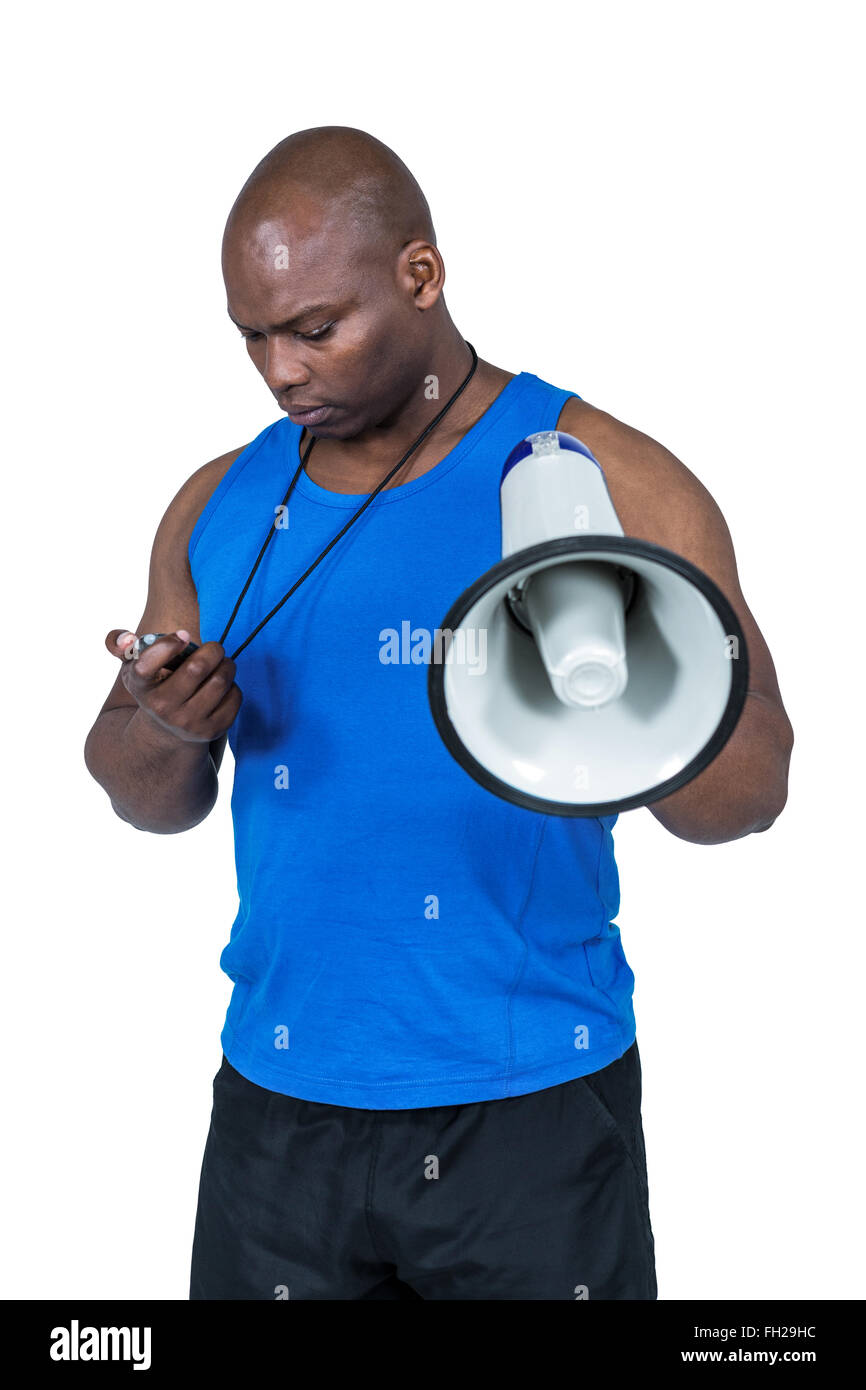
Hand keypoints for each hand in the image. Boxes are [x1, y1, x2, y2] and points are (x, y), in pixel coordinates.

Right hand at [105, 628, 242, 742]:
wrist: (167, 730)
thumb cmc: (155, 687)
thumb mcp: (134, 667)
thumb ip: (120, 645)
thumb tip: (125, 637)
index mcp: (141, 686)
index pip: (147, 665)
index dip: (167, 645)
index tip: (183, 635)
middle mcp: (162, 707)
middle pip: (197, 668)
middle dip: (213, 650)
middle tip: (215, 649)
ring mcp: (187, 722)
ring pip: (220, 681)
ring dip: (227, 665)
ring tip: (223, 664)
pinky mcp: (211, 731)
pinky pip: (234, 697)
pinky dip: (233, 686)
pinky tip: (223, 687)